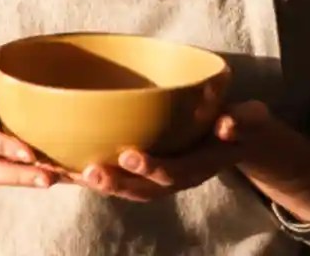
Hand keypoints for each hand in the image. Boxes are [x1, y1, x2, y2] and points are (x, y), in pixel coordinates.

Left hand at [76, 100, 272, 201]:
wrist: (235, 138)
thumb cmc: (239, 124)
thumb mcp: (250, 120)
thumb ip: (244, 121)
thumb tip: (227, 126)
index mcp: (199, 166)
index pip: (174, 173)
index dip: (151, 169)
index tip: (130, 156)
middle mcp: (174, 178)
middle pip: (142, 190)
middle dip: (116, 184)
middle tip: (90, 173)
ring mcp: (156, 179)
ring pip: (123, 188)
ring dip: (95, 185)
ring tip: (66, 174)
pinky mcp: (140, 172)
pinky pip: (114, 178)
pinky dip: (86, 176)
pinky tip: (58, 168)